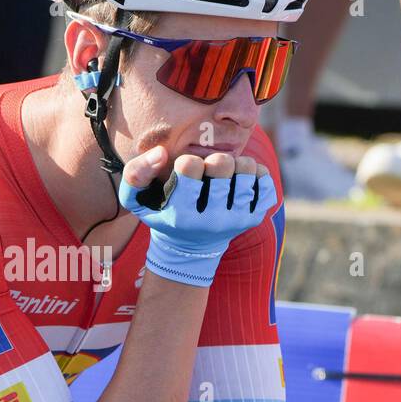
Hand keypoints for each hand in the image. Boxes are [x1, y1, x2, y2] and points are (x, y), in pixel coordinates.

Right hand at [118, 147, 275, 287]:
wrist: (190, 249)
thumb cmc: (162, 214)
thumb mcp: (137, 201)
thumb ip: (135, 174)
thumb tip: (160, 152)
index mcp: (180, 215)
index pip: (189, 166)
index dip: (187, 162)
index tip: (186, 171)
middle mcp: (211, 222)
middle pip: (222, 164)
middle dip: (215, 159)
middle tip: (210, 169)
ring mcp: (235, 221)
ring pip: (248, 170)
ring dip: (237, 163)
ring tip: (227, 172)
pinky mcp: (254, 220)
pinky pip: (265, 182)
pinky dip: (257, 174)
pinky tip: (241, 180)